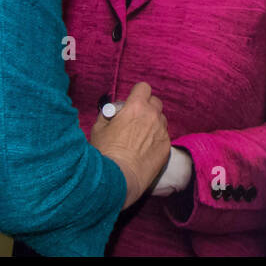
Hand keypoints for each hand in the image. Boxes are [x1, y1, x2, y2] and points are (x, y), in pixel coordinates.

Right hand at [88, 82, 170, 208]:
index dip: (137, 93)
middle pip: (155, 102)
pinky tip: (144, 150)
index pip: (143, 87)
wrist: (119, 178)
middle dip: (146, 107)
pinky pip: (163, 136)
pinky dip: (156, 139)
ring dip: (152, 123)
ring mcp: (161, 131)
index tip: (132, 101)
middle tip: (136, 119)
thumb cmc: (106, 153)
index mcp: (135, 107)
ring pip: (160, 119)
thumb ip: (108, 115)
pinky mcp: (166, 146)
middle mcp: (152, 115)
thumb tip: (113, 112)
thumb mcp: (98, 129)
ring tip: (139, 137)